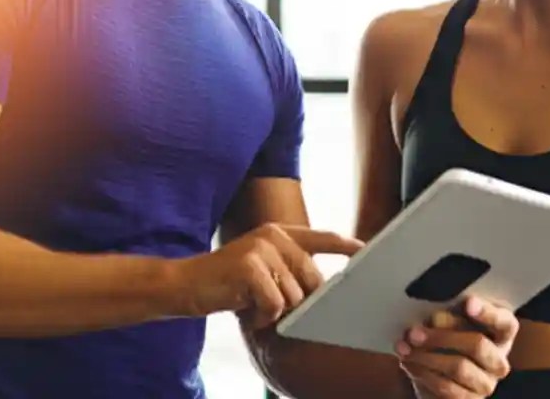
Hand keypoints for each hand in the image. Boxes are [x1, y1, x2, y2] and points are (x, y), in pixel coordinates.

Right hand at [173, 223, 363, 328]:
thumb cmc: (226, 283)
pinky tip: (247, 310)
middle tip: (270, 307)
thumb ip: (287, 272)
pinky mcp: (250, 267)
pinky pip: (275, 304)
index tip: (364, 250)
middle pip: (312, 279)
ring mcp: (262, 249)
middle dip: (298, 302)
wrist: (185, 285)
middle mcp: (273, 236)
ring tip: (252, 304)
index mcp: (278, 234)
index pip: (319, 237)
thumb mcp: (260, 270)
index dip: (343, 244)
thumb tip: (318, 293)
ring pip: (294, 296)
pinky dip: (263, 316)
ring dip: (275, 311)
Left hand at [397, 296, 519, 398]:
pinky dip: (422, 372)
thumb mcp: (449, 322)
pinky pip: (445, 387)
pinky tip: (408, 362)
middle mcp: (499, 361)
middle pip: (478, 345)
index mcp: (501, 334)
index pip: (505, 323)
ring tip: (405, 347)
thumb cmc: (447, 338)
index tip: (468, 302)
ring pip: (458, 368)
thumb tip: (436, 318)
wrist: (437, 374)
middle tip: (415, 332)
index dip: (488, 313)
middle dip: (442, 336)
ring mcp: (486, 384)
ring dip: (426, 356)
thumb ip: (447, 317)